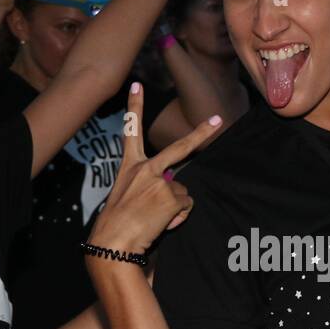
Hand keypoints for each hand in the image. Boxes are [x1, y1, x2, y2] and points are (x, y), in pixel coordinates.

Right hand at [86, 82, 222, 256]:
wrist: (113, 243)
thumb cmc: (117, 224)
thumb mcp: (126, 196)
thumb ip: (148, 186)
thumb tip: (173, 190)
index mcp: (129, 167)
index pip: (131, 131)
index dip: (134, 107)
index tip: (137, 85)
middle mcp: (145, 169)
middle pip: (179, 148)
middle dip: (201, 133)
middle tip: (216, 120)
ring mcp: (159, 181)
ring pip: (182, 191)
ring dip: (174, 207)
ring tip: (154, 218)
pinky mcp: (171, 196)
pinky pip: (186, 206)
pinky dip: (179, 216)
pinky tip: (161, 223)